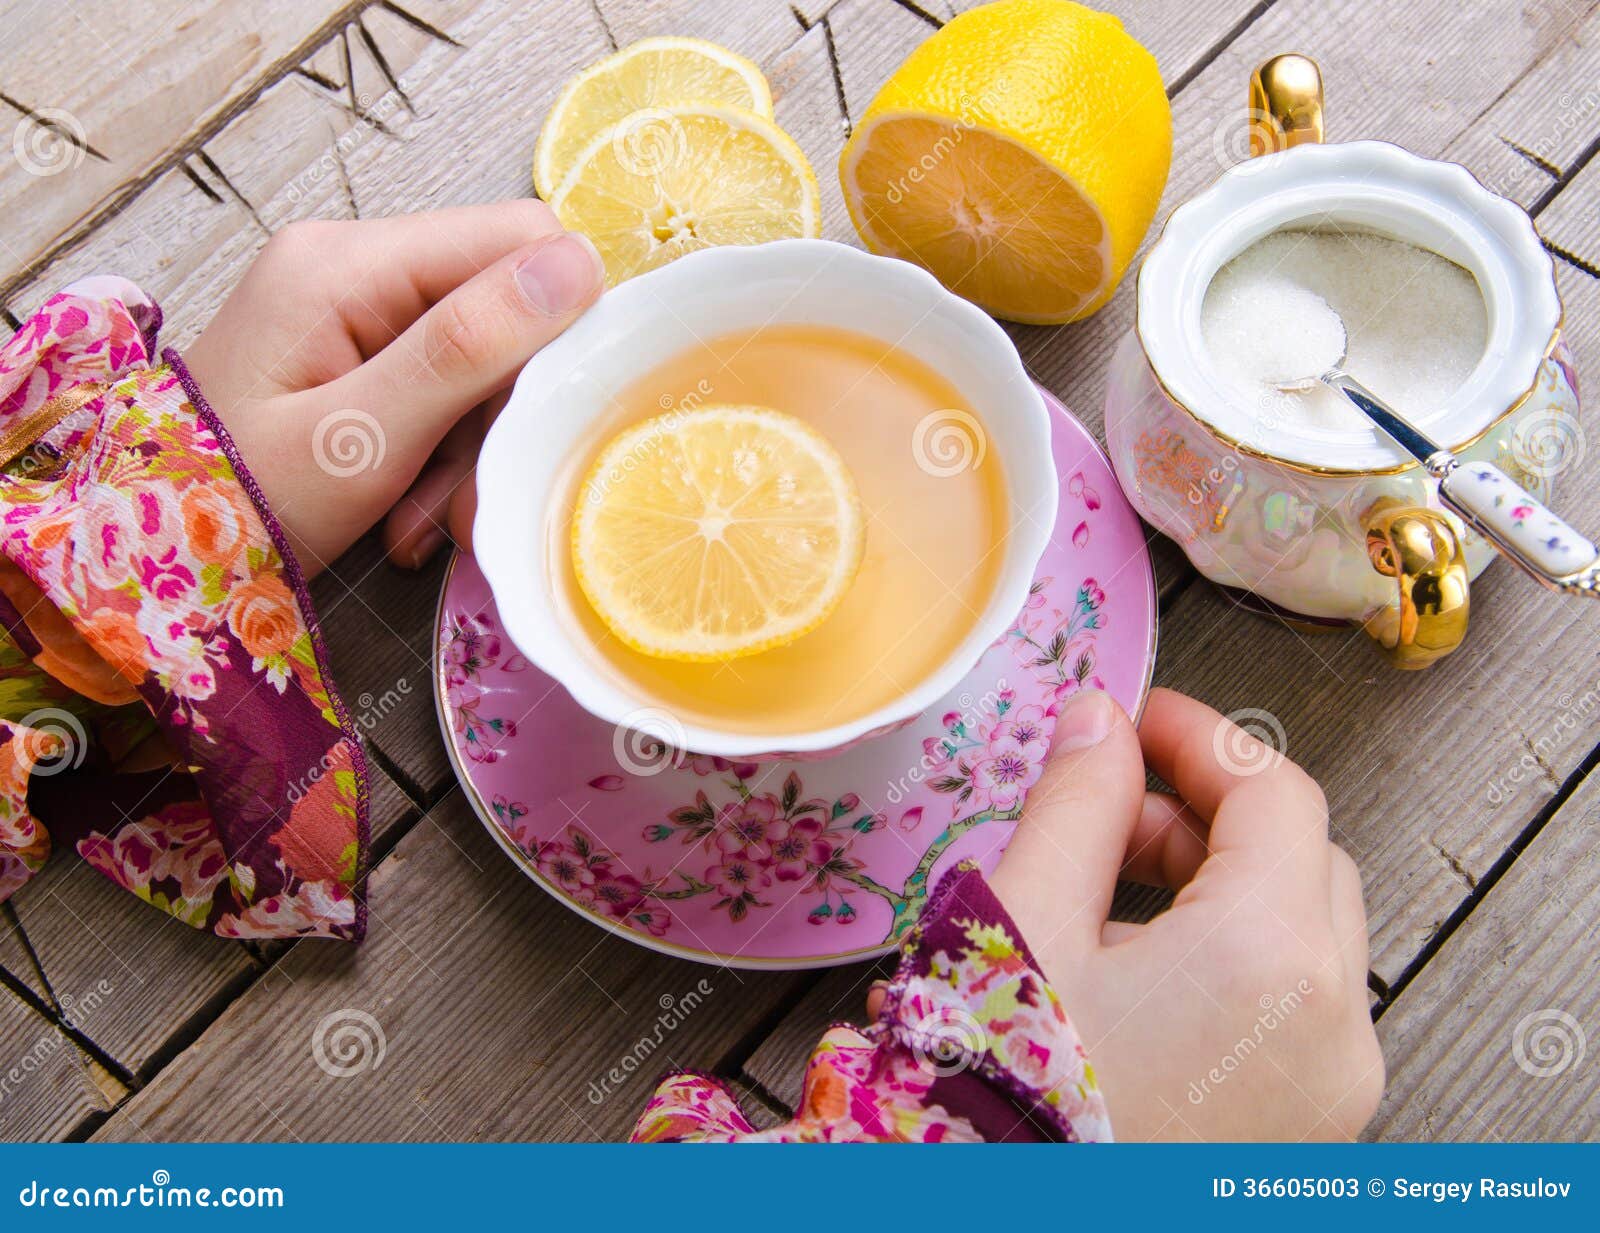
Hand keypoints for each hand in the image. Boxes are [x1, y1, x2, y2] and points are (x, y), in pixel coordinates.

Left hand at [182, 201, 602, 573]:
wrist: (144, 560)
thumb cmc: (238, 505)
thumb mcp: (361, 438)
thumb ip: (467, 349)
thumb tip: (579, 266)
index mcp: (348, 264)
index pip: (517, 238)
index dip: (562, 322)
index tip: (552, 418)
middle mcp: (351, 265)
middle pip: (502, 308)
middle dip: (502, 413)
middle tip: (468, 507)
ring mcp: (349, 309)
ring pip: (479, 362)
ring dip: (470, 453)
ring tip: (424, 526)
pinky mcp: (352, 354)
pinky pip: (439, 392)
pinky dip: (439, 460)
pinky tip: (405, 516)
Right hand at [986, 687, 1381, 1139]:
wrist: (976, 1222)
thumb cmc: (1001, 1100)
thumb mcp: (1022, 922)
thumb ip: (1073, 801)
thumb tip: (1096, 722)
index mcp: (1270, 960)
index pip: (1276, 791)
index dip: (1200, 734)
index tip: (1136, 717)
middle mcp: (1328, 1032)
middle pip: (1303, 861)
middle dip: (1210, 811)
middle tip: (1114, 799)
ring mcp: (1325, 1095)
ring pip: (1302, 937)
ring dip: (1217, 884)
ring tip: (1102, 889)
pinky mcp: (1299, 1135)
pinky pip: (1289, 1011)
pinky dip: (1229, 959)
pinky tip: (1130, 969)